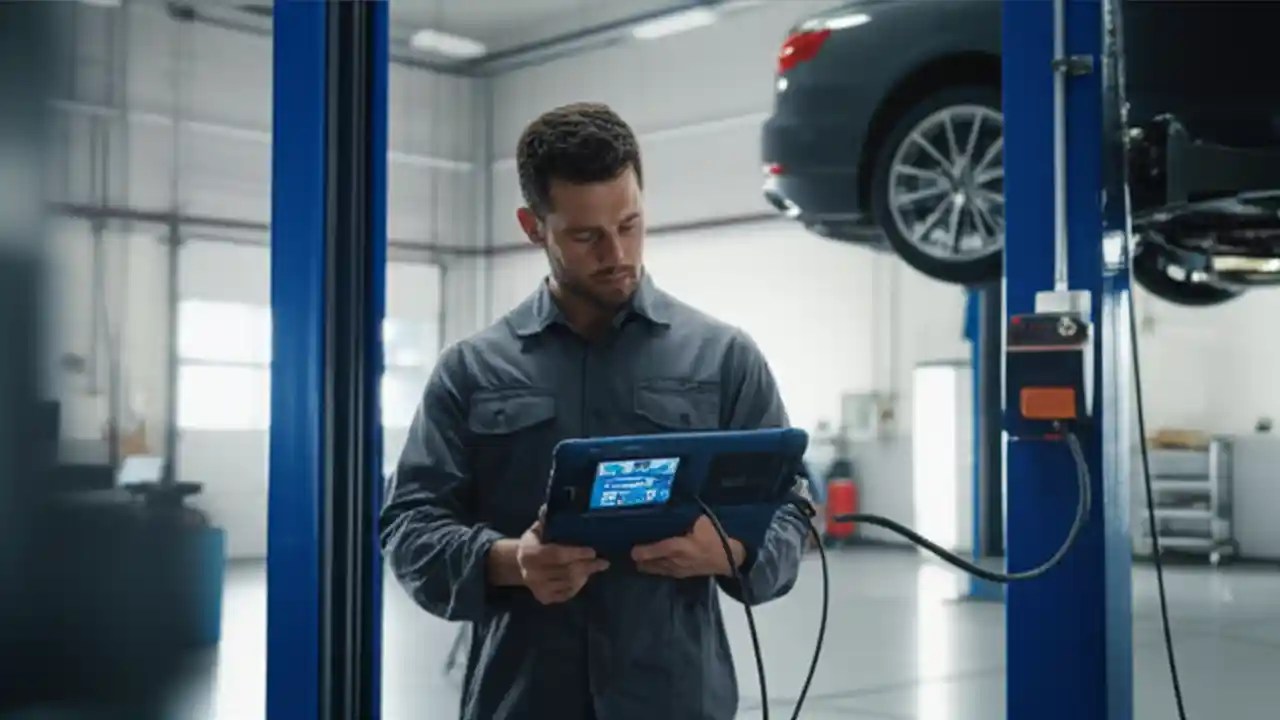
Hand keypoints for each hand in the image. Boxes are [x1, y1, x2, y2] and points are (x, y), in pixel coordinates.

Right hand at [516, 518, 608, 604]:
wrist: (519, 565)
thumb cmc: (535, 543)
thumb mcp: (537, 529)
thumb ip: (547, 519)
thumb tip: (553, 506)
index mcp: (529, 554)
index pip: (557, 555)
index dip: (576, 554)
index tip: (593, 551)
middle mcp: (531, 573)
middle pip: (566, 571)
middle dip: (587, 566)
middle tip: (603, 562)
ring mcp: (538, 588)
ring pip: (569, 583)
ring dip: (585, 575)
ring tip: (595, 566)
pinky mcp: (544, 598)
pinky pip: (567, 594)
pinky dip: (578, 586)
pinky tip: (584, 577)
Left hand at [631, 516, 745, 578]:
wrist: (730, 558)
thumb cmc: (716, 537)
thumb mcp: (703, 522)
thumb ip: (685, 515)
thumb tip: (669, 502)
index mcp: (679, 547)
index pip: (655, 551)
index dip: (642, 550)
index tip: (632, 546)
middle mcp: (675, 561)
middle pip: (649, 563)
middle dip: (639, 557)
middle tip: (629, 547)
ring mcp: (677, 570)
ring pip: (653, 569)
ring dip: (644, 563)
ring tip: (636, 553)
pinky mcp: (680, 574)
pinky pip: (661, 572)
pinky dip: (653, 566)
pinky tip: (649, 560)